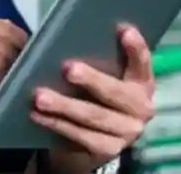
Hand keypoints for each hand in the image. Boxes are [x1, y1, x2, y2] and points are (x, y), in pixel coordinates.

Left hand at [29, 24, 155, 172]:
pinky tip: (38, 115)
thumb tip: (67, 38)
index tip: (123, 30)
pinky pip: (81, 136)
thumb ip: (97, 57)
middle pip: (115, 92)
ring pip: (94, 116)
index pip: (142, 62)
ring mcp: (127, 132)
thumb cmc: (98, 93)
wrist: (99, 136)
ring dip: (64, 106)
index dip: (135, 48)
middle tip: (67, 68)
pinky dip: (57, 124)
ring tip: (40, 96)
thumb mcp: (104, 74)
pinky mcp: (109, 149)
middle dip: (91, 80)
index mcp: (142, 82)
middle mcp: (141, 108)